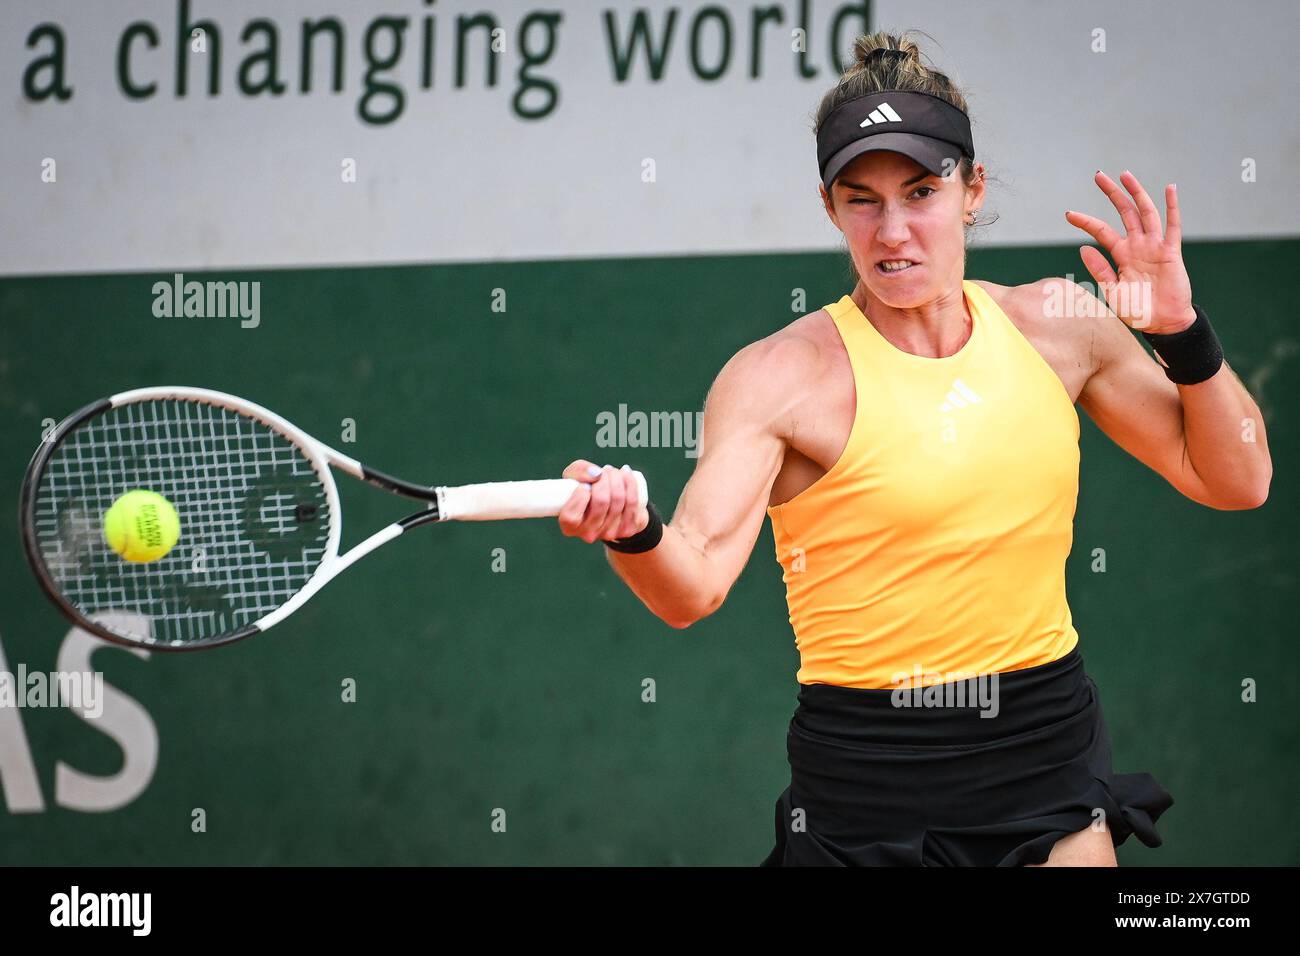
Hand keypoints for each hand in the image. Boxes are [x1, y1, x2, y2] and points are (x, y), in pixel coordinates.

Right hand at [558, 460, 647, 543]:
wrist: (607, 505)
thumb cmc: (585, 489)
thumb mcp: (573, 478)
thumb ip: (579, 471)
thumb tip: (597, 474)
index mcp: (569, 526)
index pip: (573, 513)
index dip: (581, 493)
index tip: (585, 483)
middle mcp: (589, 533)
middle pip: (602, 501)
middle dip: (605, 478)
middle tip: (605, 470)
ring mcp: (609, 533)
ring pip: (619, 499)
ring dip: (618, 477)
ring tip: (614, 471)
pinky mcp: (628, 529)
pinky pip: (633, 502)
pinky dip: (631, 483)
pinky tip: (626, 474)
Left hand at [1065, 170, 1195, 333]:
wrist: (1162, 324)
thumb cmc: (1137, 311)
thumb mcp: (1111, 291)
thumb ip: (1100, 269)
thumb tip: (1083, 247)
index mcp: (1121, 255)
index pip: (1101, 231)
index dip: (1085, 222)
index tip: (1068, 214)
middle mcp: (1137, 246)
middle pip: (1123, 213)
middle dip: (1112, 194)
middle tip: (1098, 175)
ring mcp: (1154, 246)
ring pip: (1145, 213)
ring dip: (1136, 193)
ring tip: (1125, 175)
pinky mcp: (1171, 252)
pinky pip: (1172, 226)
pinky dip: (1172, 207)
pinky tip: (1169, 189)